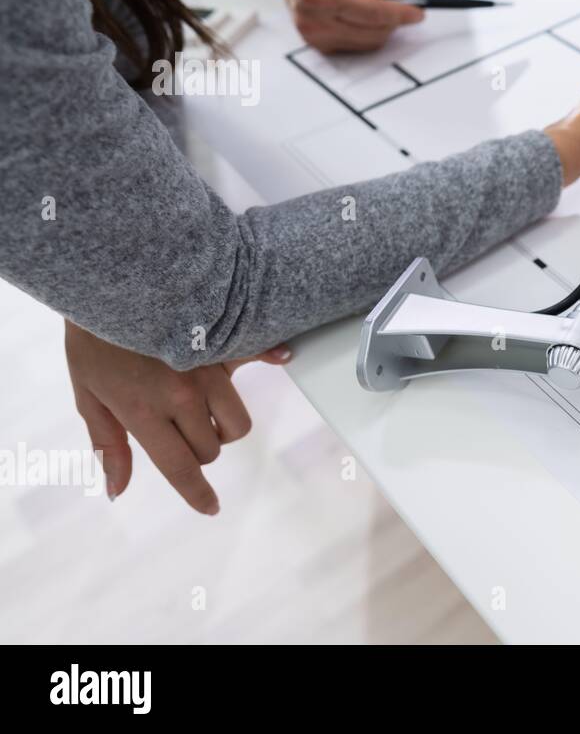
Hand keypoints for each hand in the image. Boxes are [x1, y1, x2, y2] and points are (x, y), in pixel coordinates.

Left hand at [64, 322, 290, 514]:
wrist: (111, 282)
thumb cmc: (94, 340)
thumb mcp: (88, 396)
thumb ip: (109, 445)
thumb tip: (117, 490)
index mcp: (145, 413)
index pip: (180, 468)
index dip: (197, 494)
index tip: (210, 507)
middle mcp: (183, 396)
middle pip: (211, 448)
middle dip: (197, 450)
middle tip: (177, 432)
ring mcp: (207, 371)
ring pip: (236, 423)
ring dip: (223, 427)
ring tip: (204, 412)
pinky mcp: (222, 344)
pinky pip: (260, 356)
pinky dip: (272, 355)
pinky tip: (282, 355)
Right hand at [267, 0, 423, 52]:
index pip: (371, 12)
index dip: (400, 13)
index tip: (419, 12)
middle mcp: (313, 19)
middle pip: (374, 31)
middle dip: (392, 15)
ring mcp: (314, 36)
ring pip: (370, 42)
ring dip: (380, 22)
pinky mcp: (319, 45)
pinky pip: (360, 45)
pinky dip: (369, 30)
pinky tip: (359, 10)